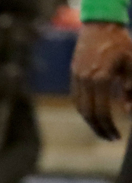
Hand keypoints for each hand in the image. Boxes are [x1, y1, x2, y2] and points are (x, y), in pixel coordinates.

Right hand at [72, 21, 131, 139]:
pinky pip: (77, 99)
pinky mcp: (73, 77)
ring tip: (102, 128)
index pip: (101, 111)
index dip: (108, 126)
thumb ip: (131, 88)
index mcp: (100, 78)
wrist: (99, 27)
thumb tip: (127, 112)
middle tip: (109, 138)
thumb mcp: (131, 64)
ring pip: (80, 108)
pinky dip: (85, 110)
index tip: (116, 136)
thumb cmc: (119, 44)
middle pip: (88, 114)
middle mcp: (85, 81)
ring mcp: (76, 79)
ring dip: (91, 121)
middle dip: (99, 129)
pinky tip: (94, 114)